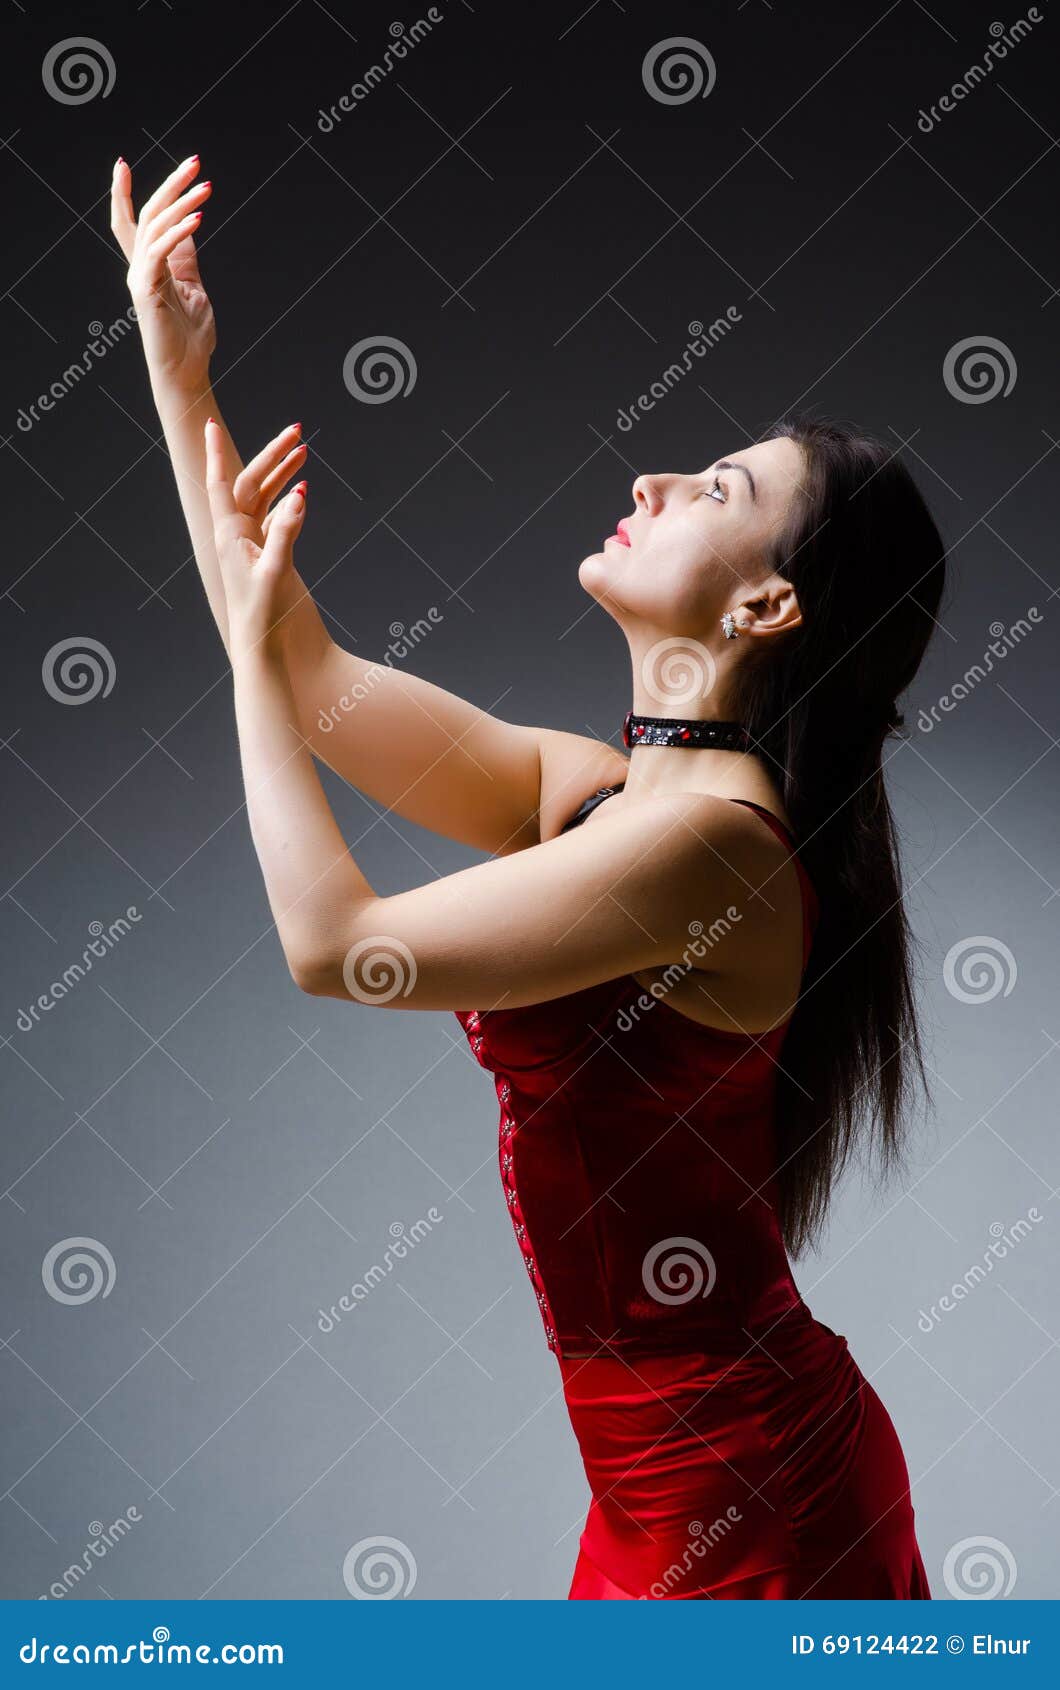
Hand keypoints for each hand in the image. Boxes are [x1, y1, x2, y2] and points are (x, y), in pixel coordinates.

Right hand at [110, 154, 215, 393]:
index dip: (124, 193)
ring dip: (182, 203)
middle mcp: (140, 267)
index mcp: (148, 266)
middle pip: (148, 213)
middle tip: (194, 162)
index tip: (121, 163)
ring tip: (206, 186)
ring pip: (156, 227)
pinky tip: (198, 218)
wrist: (187, 372)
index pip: (131, 222)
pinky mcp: (148, 290)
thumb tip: (189, 225)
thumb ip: (186, 257)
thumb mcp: (193, 287)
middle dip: (170, 184)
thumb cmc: (190, 337)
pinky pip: (161, 252)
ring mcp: (141, 277)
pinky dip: (179, 232)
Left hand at [205, 420, 307, 656]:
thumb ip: (286, 532)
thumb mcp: (277, 571)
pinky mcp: (266, 554)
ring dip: (282, 473)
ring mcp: (252, 543)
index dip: (216, 453)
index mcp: (230, 535)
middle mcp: (237, 534)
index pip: (222, 484)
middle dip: (273, 454)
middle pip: (251, 482)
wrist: (263, 644)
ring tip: (304, 450)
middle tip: (297, 430)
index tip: (209, 424)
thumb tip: (299, 494)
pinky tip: (301, 488)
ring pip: (265, 496)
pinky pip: (275, 516)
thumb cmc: (263, 613)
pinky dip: (288, 499)